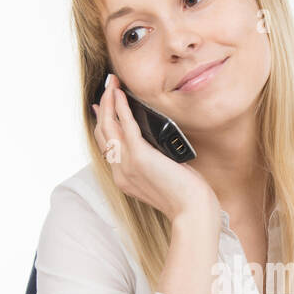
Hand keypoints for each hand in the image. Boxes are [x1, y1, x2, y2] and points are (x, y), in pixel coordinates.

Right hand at [91, 73, 217, 222]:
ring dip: (108, 101)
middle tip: (106, 86)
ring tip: (112, 83)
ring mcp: (127, 165)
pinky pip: (125, 126)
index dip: (102, 123)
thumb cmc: (185, 194)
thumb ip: (153, 158)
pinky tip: (120, 95)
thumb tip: (154, 136)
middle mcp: (120, 171)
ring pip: (108, 126)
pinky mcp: (139, 157)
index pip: (106, 145)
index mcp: (124, 177)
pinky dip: (120, 108)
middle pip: (102, 133)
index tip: (101, 106)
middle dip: (102, 106)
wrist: (192, 210)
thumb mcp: (163, 174)